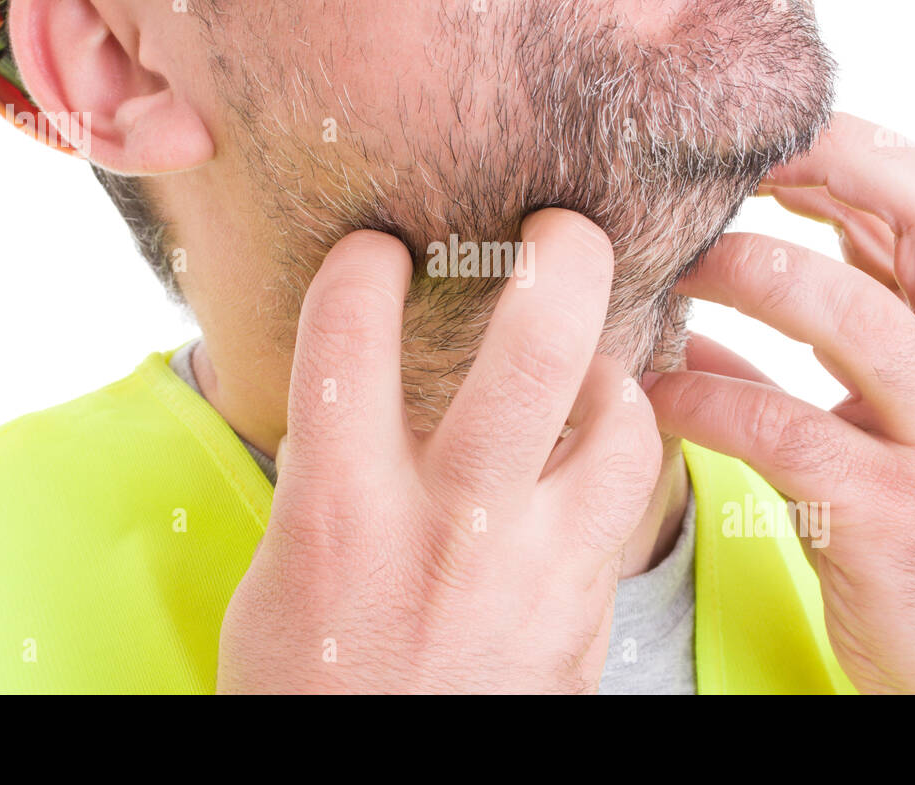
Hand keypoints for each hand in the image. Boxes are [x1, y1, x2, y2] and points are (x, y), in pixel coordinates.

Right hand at [218, 209, 662, 692]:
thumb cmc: (315, 690)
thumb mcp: (283, 576)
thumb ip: (327, 474)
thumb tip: (358, 389)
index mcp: (340, 512)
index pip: (348, 340)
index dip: (364, 268)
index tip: (378, 247)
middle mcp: (446, 528)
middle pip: (530, 355)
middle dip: (561, 262)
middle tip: (562, 225)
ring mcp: (535, 567)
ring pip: (620, 423)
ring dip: (614, 368)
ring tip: (591, 354)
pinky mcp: (589, 607)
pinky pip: (631, 497)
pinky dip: (622, 445)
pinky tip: (602, 438)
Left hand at [646, 113, 914, 693]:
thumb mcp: (874, 442)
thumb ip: (795, 378)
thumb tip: (685, 338)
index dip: (858, 154)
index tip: (769, 135)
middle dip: (836, 170)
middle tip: (732, 159)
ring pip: (864, 322)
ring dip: (761, 276)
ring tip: (680, 267)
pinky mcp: (893, 523)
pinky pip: (790, 435)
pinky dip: (710, 402)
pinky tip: (653, 396)